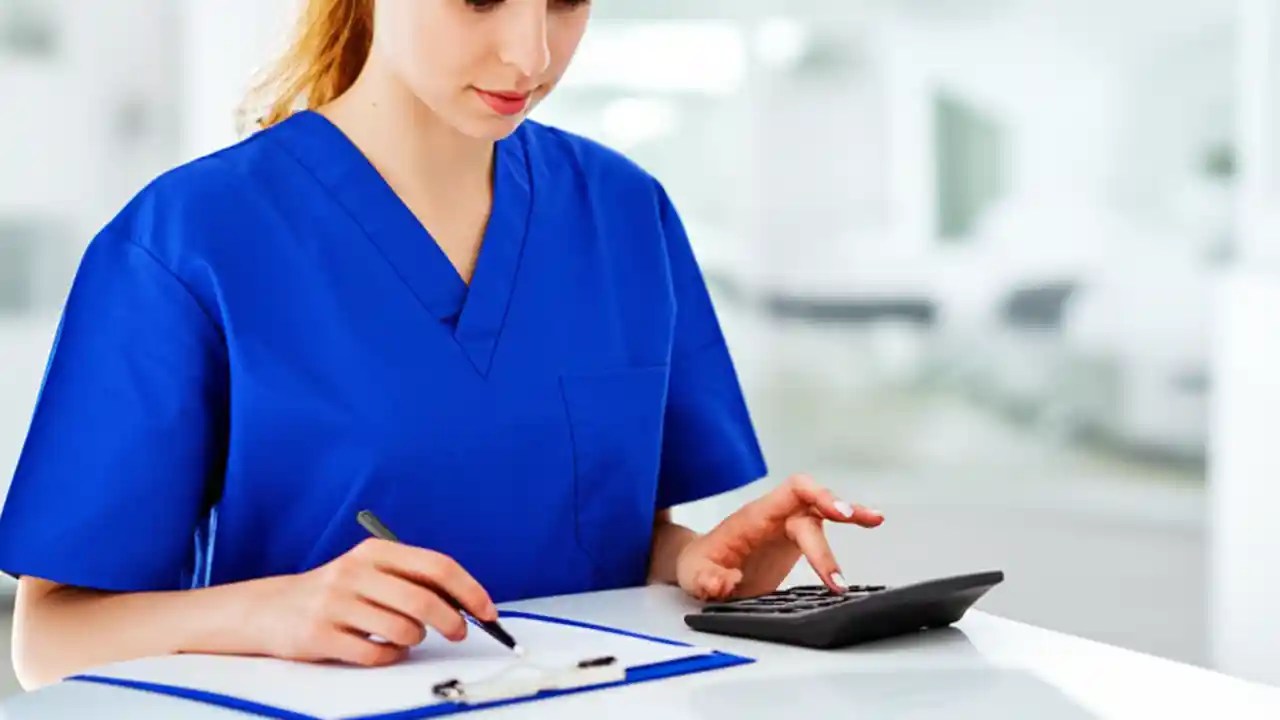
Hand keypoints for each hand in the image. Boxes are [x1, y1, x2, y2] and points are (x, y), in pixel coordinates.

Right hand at [252, 539, 496, 666]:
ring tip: (405, 637)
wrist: (270, 609)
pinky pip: (377, 654)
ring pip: (404, 630)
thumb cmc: (337, 591)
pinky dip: (392, 656)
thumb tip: (468, 601)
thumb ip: (413, 579)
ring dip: (415, 640)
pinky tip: (385, 649)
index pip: (437, 566)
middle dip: (452, 621)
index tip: (487, 610)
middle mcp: (355, 572)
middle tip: (459, 632)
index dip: (469, 590)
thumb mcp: (372, 571)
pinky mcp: (322, 636)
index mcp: (375, 551)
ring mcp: (336, 604)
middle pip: (424, 600)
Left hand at [675, 474, 882, 600]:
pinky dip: (847, 525)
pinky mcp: (796, 538)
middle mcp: (776, 514)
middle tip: (838, 575)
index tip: (838, 516)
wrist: (699, 565)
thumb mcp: (693, 575)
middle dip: (830, 532)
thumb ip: (706, 579)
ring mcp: (787, 524)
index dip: (818, 496)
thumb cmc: (698, 564)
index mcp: (756, 516)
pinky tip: (870, 524)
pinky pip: (824, 528)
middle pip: (812, 509)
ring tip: (876, 520)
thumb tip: (725, 583)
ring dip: (851, 513)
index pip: (791, 491)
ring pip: (823, 511)